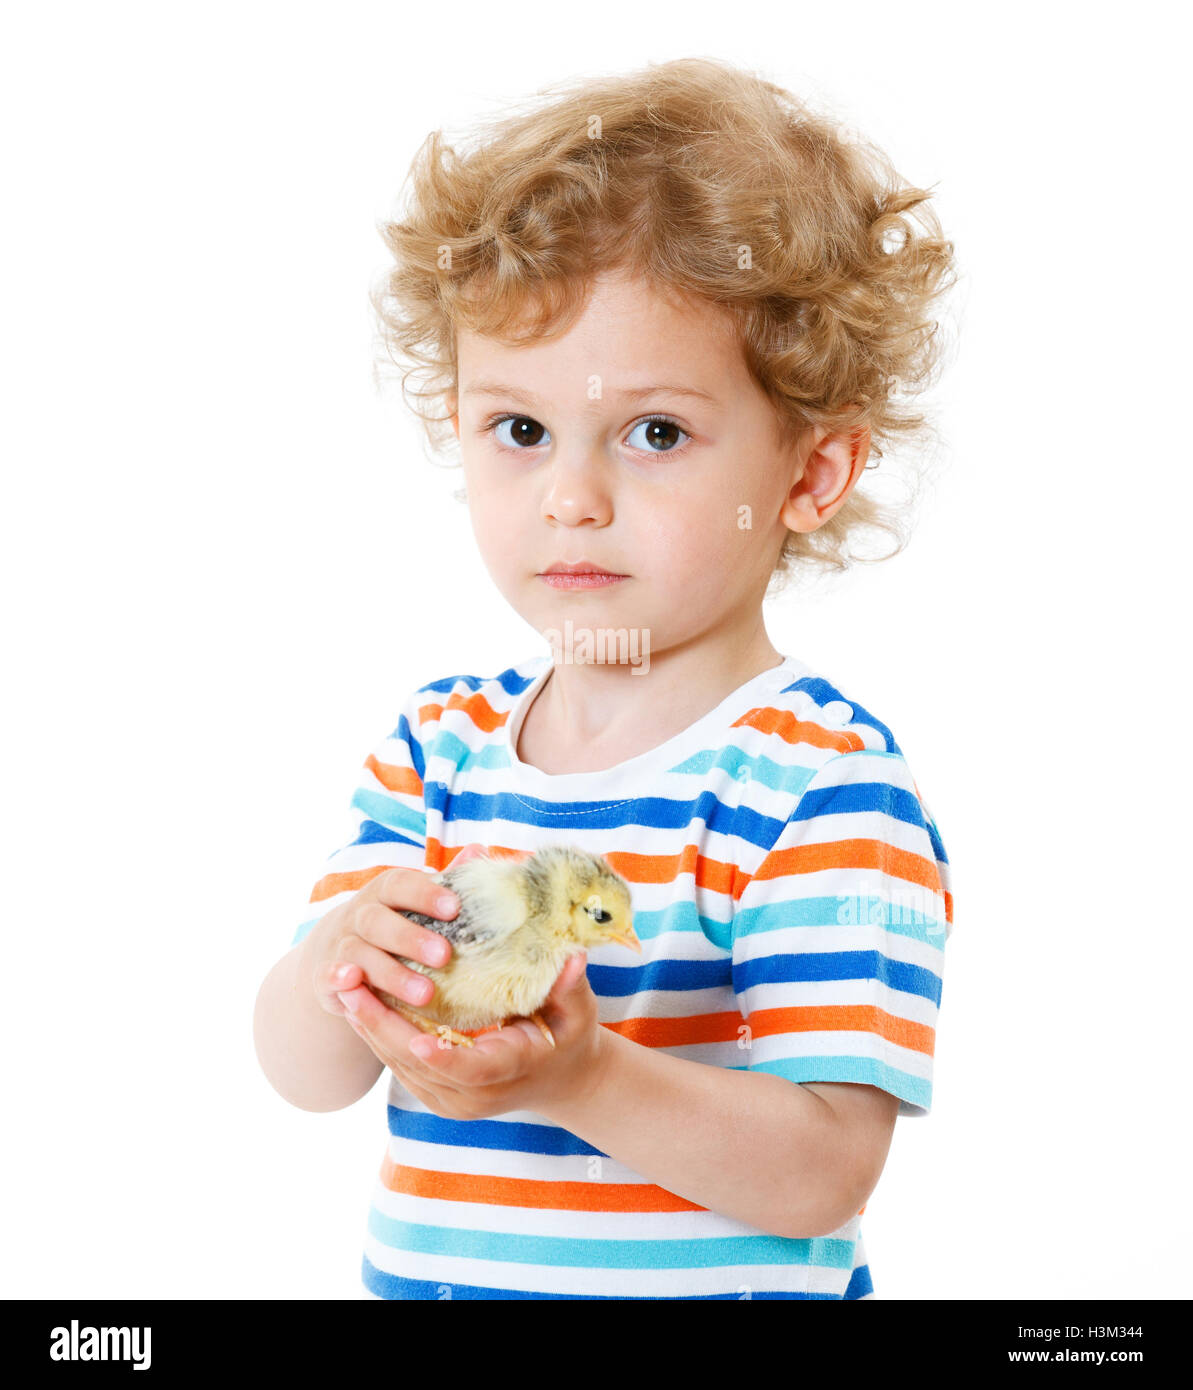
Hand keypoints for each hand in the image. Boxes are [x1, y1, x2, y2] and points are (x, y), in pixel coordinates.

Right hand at [304, 860, 463, 1020]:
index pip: (400, 885)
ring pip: (360, 954)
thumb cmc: (391, 921)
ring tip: (426, 993)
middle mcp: (360, 915)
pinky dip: (337, 977)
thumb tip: (477, 849)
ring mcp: (341, 944)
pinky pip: (327, 975)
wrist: (335, 946)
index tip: (454, 907)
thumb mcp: (413, 900)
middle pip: (379, 922)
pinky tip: (354, 981)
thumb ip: (443, 881)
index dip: (425, 894)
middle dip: (411, 939)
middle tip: (444, 956)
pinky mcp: (326, 975)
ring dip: (391, 974)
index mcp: (384, 892)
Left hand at [336, 950, 609, 1119]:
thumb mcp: (577, 1012)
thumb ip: (569, 986)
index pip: (471, 1070)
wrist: (561, 1080)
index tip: (416, 1038)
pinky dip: (375, 1033)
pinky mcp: (433, 1092)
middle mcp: (474, 1096)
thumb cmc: (570, 1037)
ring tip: (343, 985)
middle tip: (352, 988)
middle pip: (420, 1065)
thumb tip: (572, 957)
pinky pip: (397, 1063)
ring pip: (399, 1064)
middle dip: (382, 1027)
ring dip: (369, 1027)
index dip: (442, 1056)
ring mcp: (449, 1099)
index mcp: (510, 1072)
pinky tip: (355, 1001)